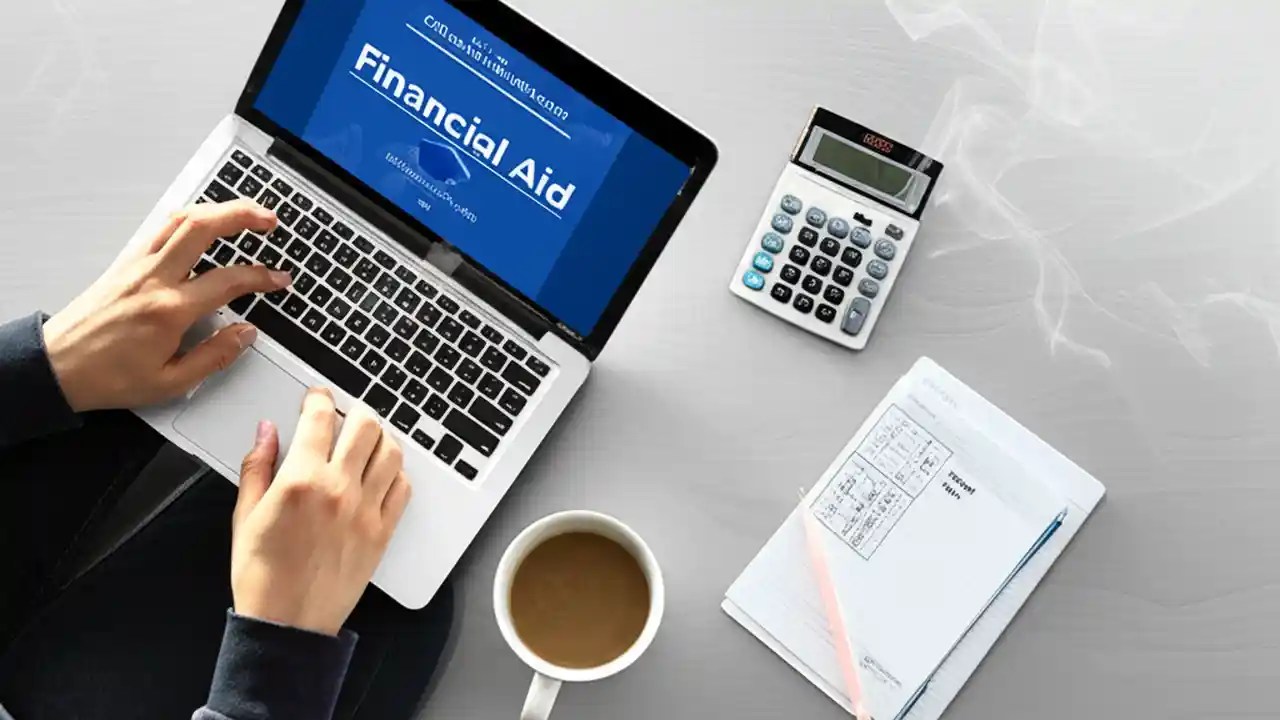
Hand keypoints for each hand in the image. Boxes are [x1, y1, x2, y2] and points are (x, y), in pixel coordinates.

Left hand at [42, 199, 290, 411]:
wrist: (56, 368)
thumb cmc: (106, 376)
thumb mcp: (170, 382)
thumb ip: (214, 356)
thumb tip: (245, 334)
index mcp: (168, 310)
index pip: (228, 281)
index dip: (262, 277)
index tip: (279, 280)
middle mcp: (152, 279)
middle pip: (202, 228)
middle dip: (242, 216)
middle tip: (269, 220)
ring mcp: (136, 266)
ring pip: (180, 220)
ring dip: (216, 210)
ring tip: (242, 212)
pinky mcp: (124, 263)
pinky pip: (161, 229)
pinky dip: (189, 218)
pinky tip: (202, 221)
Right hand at [230, 389, 411, 635]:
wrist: (288, 625)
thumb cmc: (262, 575)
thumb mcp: (244, 515)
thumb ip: (257, 466)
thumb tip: (267, 431)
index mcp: (300, 480)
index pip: (320, 419)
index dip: (320, 398)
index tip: (318, 396)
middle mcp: (338, 489)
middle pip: (366, 426)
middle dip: (356, 411)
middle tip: (346, 415)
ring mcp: (366, 510)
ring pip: (391, 452)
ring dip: (380, 438)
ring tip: (367, 441)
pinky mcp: (383, 532)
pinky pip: (403, 487)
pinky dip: (396, 473)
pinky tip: (381, 475)